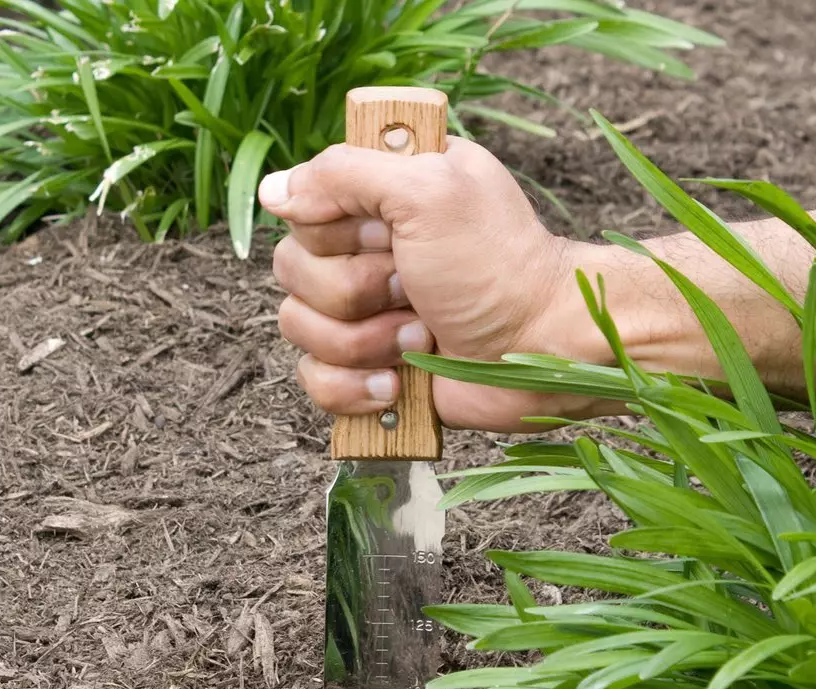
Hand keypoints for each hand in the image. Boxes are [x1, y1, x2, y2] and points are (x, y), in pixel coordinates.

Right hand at [258, 137, 616, 432]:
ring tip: (421, 339)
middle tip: (415, 290)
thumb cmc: (497, 266)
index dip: (339, 234)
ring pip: (298, 328)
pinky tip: (398, 384)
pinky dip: (355, 387)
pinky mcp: (367, 368)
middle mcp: (365, 251)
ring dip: (364, 341)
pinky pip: (315, 380)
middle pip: (293, 271)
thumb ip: (344, 174)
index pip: (302, 209)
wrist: (541, 352)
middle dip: (356, 292)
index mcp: (379, 197)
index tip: (391, 240)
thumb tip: (274, 194)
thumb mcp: (428, 191)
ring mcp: (364, 312)